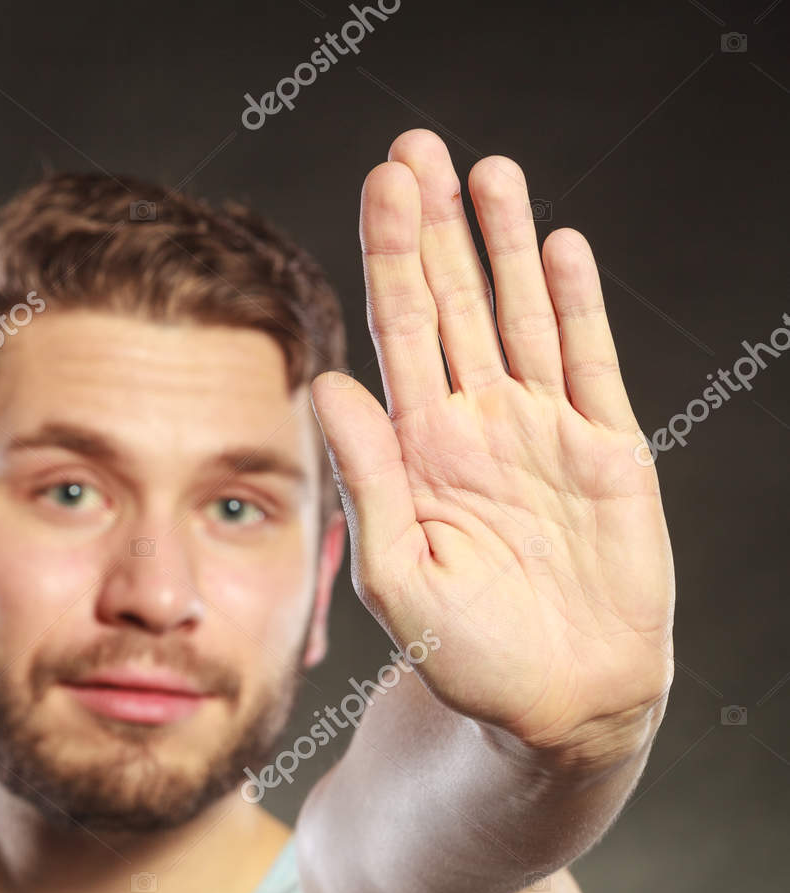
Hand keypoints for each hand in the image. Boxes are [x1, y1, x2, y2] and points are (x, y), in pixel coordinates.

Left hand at [311, 130, 674, 772]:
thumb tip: (326, 386)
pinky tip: (558, 247)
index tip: (380, 186)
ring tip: (488, 170)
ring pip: (522, 317)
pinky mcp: (608, 451)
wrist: (561, 702)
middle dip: (434, 228)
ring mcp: (544, 433)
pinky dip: (577, 305)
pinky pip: (592, 363)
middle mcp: (478, 428)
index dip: (389, 258)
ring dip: (505, 245)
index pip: (398, 335)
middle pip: (452, 307)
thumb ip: (369, 481)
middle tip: (416, 148)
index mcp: (420, 453)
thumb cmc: (470, 657)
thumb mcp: (401, 577)